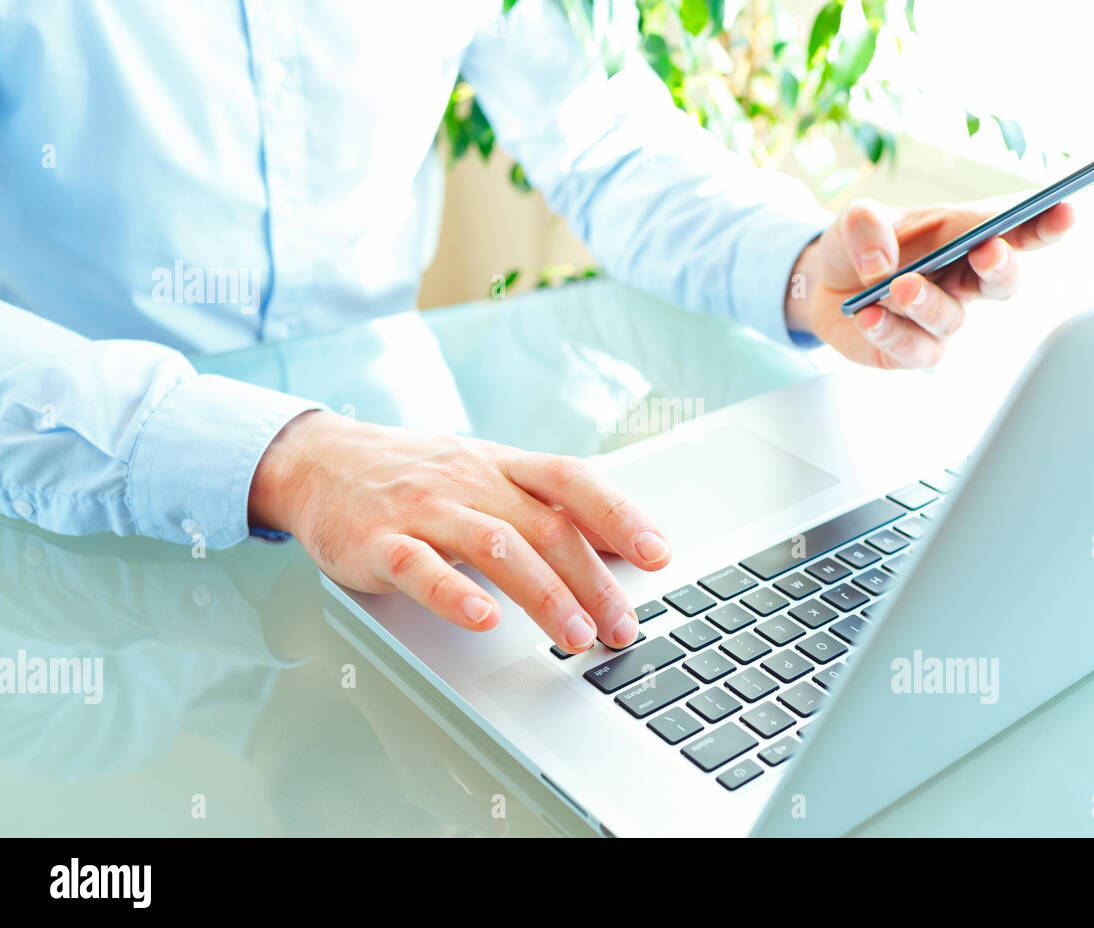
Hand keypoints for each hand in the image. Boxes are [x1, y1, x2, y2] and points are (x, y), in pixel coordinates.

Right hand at [248, 411, 672, 652]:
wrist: (321, 461)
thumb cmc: (416, 476)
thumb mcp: (487, 476)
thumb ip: (547, 506)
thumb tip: (620, 540)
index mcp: (501, 467)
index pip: (571, 480)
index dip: (619, 514)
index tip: (658, 553)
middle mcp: (470, 483)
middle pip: (544, 527)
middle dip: (592, 581)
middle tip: (622, 627)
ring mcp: (423, 511)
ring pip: (495, 547)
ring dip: (542, 594)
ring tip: (573, 637)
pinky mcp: (378, 543)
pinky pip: (419, 568)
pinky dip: (455, 595)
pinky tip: (484, 620)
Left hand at [785, 199, 1074, 368]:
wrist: (822, 285)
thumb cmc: (859, 246)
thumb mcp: (854, 219)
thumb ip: (867, 225)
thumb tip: (881, 263)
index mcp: (964, 237)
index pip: (1015, 229)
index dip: (1047, 222)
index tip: (1067, 209)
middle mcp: (962, 280)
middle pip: (1002, 281)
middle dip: (1002, 267)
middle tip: (988, 251)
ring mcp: (941, 318)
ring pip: (952, 318)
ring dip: (928, 302)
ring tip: (900, 287)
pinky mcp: (913, 350)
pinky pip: (913, 350)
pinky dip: (890, 332)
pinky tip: (868, 315)